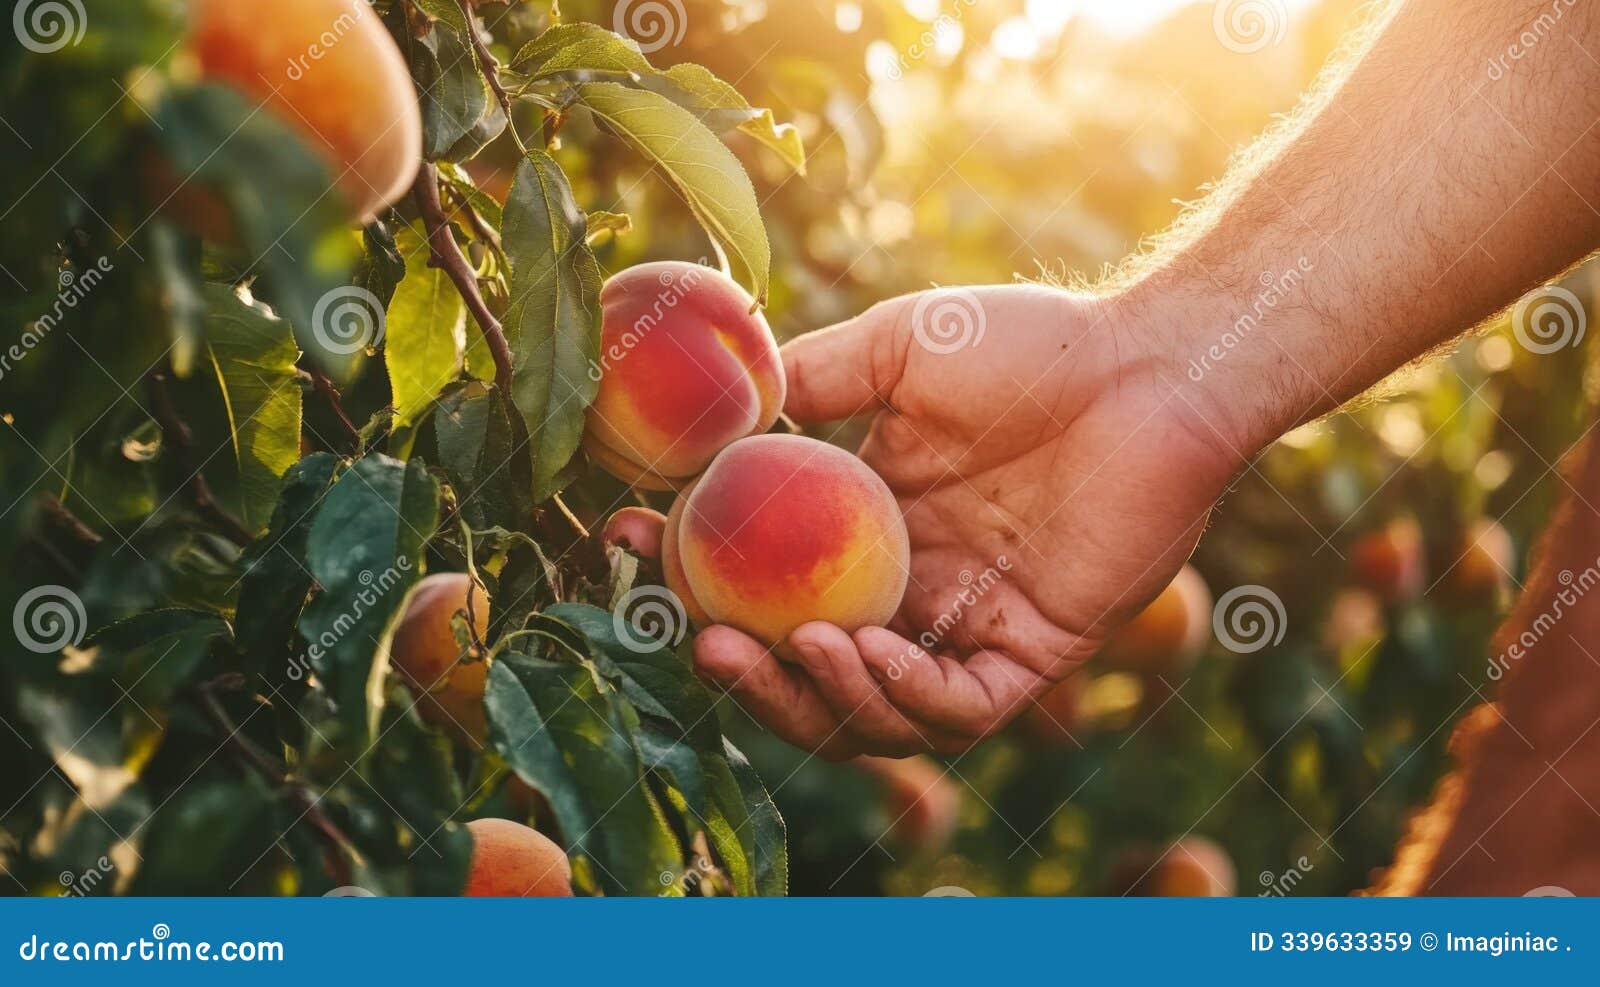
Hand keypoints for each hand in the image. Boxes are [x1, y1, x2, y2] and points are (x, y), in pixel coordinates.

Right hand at [690, 285, 1241, 756]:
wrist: (1150, 364)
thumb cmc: (1033, 347)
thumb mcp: (897, 349)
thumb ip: (814, 379)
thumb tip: (715, 405)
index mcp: (869, 533)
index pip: (766, 587)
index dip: (697, 585)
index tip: (636, 549)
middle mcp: (912, 593)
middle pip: (810, 675)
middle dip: (752, 677)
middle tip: (707, 648)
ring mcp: (971, 630)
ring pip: (878, 715)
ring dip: (823, 698)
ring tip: (797, 646)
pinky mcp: (1037, 655)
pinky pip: (961, 712)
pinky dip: (909, 698)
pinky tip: (872, 651)